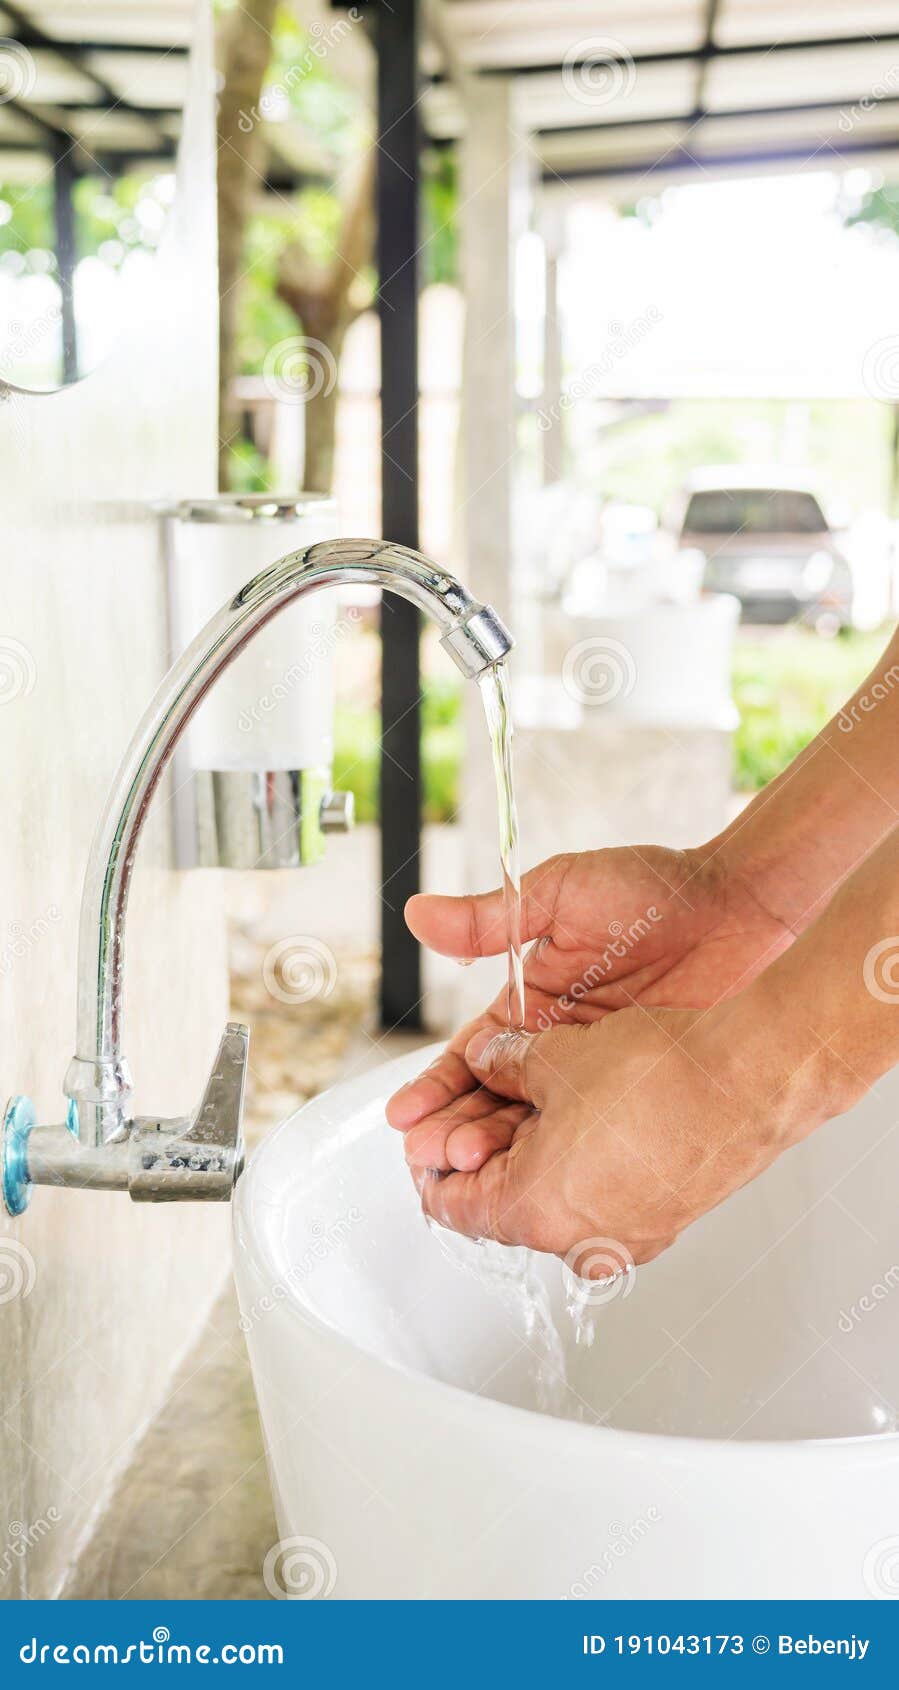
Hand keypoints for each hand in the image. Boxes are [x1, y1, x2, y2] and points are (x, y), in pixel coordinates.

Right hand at [387, 844, 793, 1174]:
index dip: (436, 1088)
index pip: (471, 1058)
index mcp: (531, 1005)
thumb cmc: (657, 889)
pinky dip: (563, 1156)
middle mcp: (561, 1045)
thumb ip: (490, 919)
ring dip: (500, 1149)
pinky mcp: (643, 1090)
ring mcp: (603, 1072)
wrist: (742, 907)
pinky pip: (595, 1131)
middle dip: (456, 1131)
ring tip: (466, 1168)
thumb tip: (419, 915)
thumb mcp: (559, 895)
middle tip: (428, 1157)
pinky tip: (535, 1177)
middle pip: (496, 1102)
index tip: (405, 1116)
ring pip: (539, 1125)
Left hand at [415, 985, 830, 1266]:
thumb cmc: (659, 1075)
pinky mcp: (663, 1218)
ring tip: (540, 1096)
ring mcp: (626, 1234)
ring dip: (537, 1153)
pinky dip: (584, 1160)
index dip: (430, 1163)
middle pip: (502, 1204)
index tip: (426, 1137)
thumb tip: (487, 1060)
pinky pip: (603, 1195)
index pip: (450, 1206)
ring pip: (556, 1197)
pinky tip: (590, 1110)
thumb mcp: (554, 1058)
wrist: (749, 1077)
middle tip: (480, 1107)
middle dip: (485, 1152)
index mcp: (534, 1212)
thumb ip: (504, 1066)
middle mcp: (577, 1240)